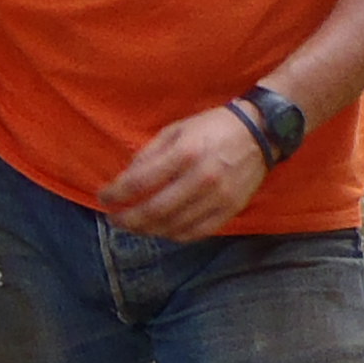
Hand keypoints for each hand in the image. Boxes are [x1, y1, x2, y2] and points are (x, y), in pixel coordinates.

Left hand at [100, 104, 271, 239]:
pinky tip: (162, 230)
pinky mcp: (230, 210)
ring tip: (134, 226)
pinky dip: (174, 235)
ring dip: (148, 230)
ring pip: (174, 226)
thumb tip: (126, 178)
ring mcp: (218, 197)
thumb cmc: (212, 127)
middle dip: (128, 219)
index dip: (116, 194)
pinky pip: (196, 232)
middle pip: (154, 210)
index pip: (140, 182)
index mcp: (185, 152)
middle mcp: (201, 178)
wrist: (260, 132)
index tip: (103, 198)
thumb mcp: (176, 129)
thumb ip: (149, 154)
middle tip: (114, 219)